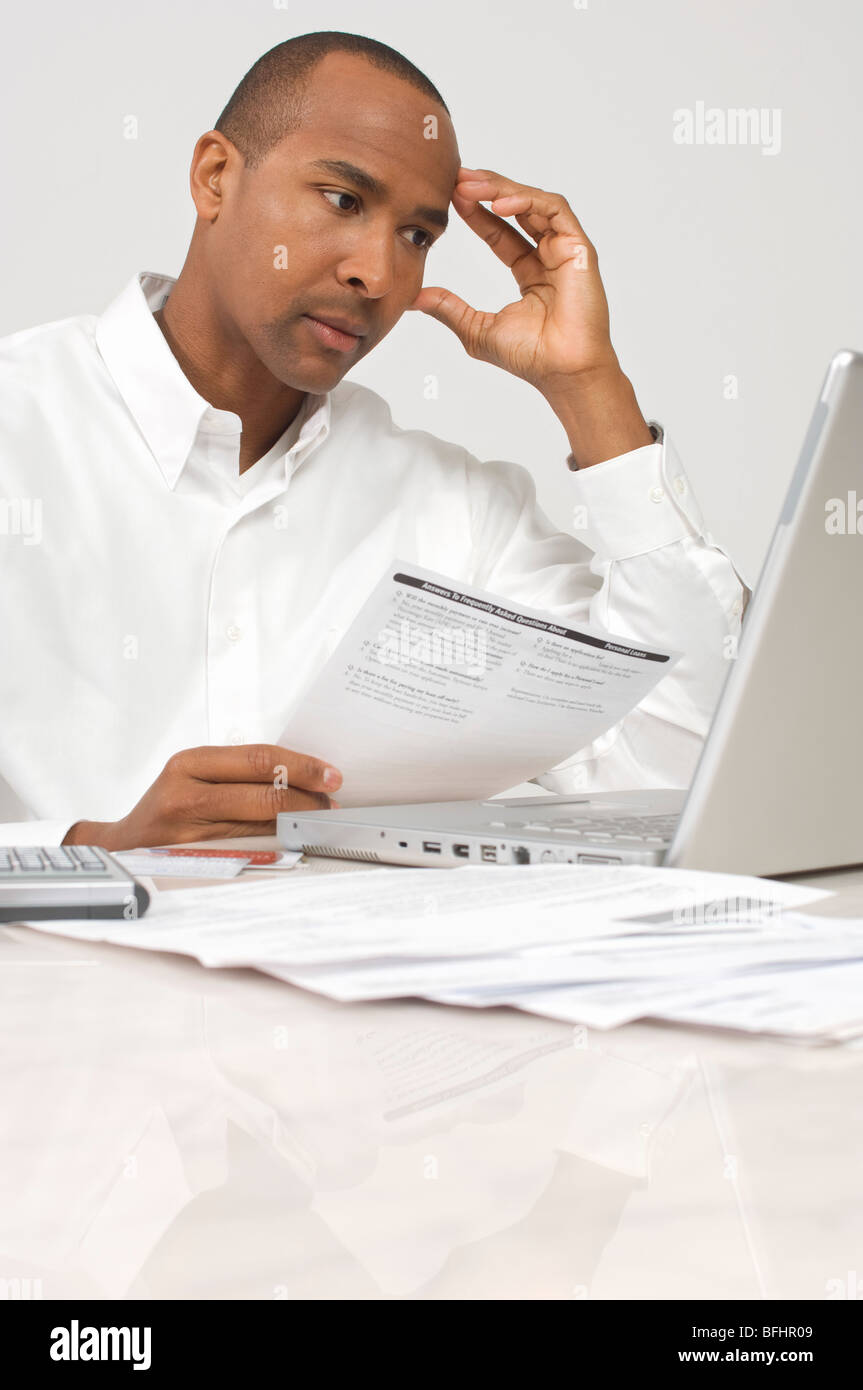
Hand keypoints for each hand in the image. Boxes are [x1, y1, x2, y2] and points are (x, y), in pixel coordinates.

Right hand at [62, 744, 342, 850]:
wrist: (120, 847)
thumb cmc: (169, 807)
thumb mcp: (193, 777)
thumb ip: (238, 773)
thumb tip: (302, 776)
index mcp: (189, 762)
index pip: (258, 758)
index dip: (301, 766)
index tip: (331, 775)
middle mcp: (184, 792)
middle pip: (262, 791)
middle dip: (307, 798)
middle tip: (332, 804)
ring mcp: (187, 830)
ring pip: (259, 823)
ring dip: (297, 822)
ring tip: (318, 821)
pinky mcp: (192, 860)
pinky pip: (246, 849)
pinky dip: (276, 844)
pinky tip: (293, 841)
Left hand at [410, 165, 652, 465]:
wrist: (561, 372)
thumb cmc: (531, 358)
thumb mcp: (476, 329)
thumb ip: (449, 309)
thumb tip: (414, 298)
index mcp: (530, 273)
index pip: (500, 231)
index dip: (476, 212)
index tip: (450, 197)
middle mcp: (549, 257)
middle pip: (518, 209)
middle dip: (487, 190)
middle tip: (456, 178)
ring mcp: (566, 251)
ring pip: (535, 203)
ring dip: (503, 189)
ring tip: (471, 185)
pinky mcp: (579, 249)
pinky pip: (555, 211)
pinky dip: (528, 201)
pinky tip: (500, 203)